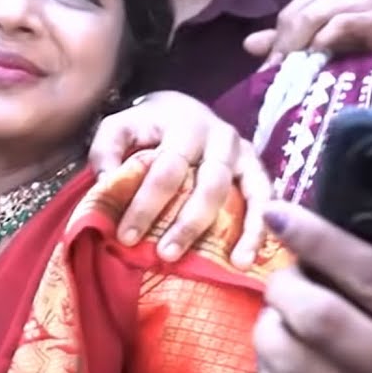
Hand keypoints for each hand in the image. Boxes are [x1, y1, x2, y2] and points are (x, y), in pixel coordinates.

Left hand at [89, 91, 271, 267]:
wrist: (181, 108)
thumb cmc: (146, 127)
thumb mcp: (118, 127)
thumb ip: (106, 151)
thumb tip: (106, 184)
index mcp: (183, 125)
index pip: (166, 169)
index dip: (146, 204)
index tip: (126, 237)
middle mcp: (219, 136)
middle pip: (209, 184)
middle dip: (188, 223)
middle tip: (165, 255)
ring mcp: (243, 152)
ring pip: (246, 193)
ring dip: (238, 231)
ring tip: (230, 264)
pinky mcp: (257, 168)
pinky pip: (265, 199)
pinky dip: (260, 229)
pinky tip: (248, 258)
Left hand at [244, 0, 371, 70]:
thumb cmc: (371, 48)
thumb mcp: (324, 42)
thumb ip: (288, 40)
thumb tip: (250, 44)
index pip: (293, 12)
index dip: (278, 42)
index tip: (269, 69)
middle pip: (302, 15)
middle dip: (286, 46)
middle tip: (278, 74)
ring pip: (317, 17)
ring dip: (302, 47)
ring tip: (298, 71)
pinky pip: (342, 23)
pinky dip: (326, 41)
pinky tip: (321, 57)